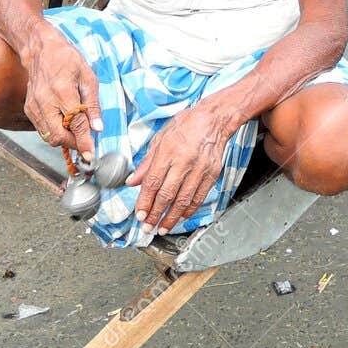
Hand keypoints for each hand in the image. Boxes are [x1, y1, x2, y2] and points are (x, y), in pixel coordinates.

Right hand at [22, 25, 101, 159]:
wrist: (41, 50)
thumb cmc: (66, 59)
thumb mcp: (88, 77)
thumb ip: (93, 104)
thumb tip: (97, 128)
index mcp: (62, 91)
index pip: (75, 124)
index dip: (84, 142)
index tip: (91, 154)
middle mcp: (45, 101)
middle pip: (58, 136)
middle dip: (74, 144)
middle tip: (85, 142)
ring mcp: (34, 106)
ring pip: (49, 137)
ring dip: (64, 140)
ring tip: (76, 132)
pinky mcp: (29, 109)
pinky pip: (42, 130)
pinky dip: (54, 132)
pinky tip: (64, 124)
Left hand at [130, 102, 237, 236]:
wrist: (215, 119)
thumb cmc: (186, 124)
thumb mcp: (160, 137)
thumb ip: (146, 162)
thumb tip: (133, 181)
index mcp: (168, 150)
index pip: (153, 182)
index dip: (145, 202)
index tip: (139, 215)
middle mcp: (184, 161)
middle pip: (167, 194)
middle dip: (155, 214)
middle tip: (147, 227)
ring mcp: (200, 169)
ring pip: (183, 200)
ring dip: (171, 218)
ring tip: (162, 228)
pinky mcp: (212, 174)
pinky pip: (199, 197)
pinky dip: (189, 210)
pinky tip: (180, 217)